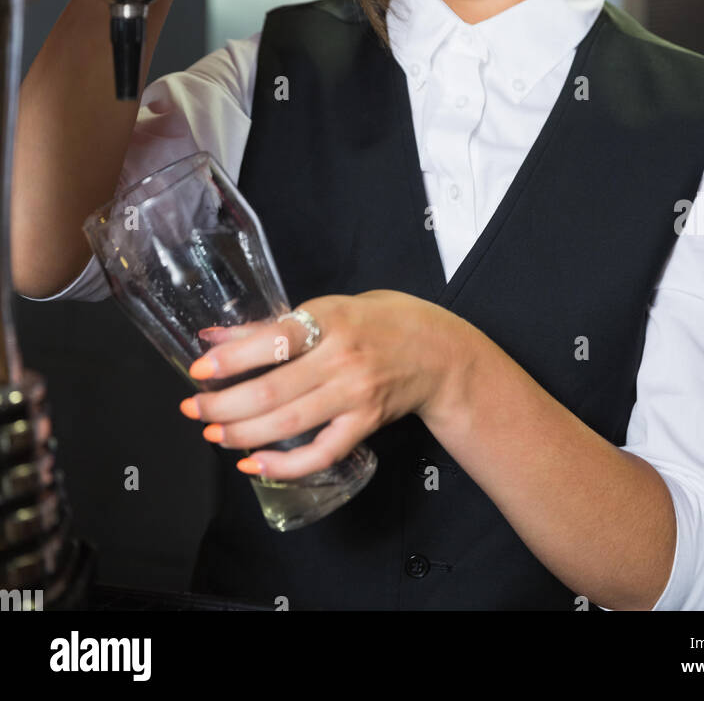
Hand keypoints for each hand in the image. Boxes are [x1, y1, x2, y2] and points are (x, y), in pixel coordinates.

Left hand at [179, 291, 458, 479]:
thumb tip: (216, 336)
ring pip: (289, 423)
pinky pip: (320, 452)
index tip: (199, 368)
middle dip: (224, 403)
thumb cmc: (379, 322)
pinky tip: (254, 465)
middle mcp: (342, 358)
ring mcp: (355, 395)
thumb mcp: (329, 308)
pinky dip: (285, 466)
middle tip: (193, 408)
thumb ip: (274, 325)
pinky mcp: (365, 425)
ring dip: (242, 433)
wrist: (438, 352)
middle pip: (273, 389)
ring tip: (213, 433)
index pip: (274, 340)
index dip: (232, 358)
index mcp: (331, 319)